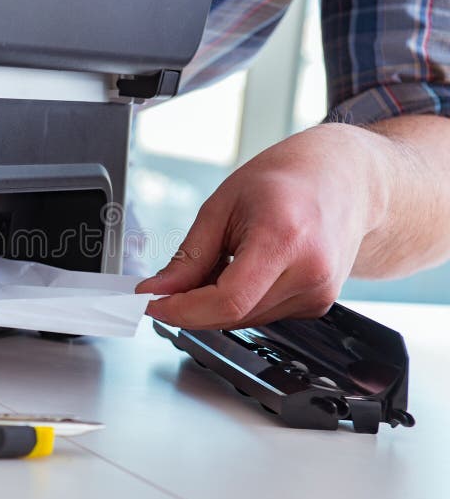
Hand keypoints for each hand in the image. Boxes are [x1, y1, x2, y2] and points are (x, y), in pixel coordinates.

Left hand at [136, 123, 389, 328]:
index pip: (228, 300)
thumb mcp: (223, 205)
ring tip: (216, 262)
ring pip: (245, 320)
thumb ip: (189, 256)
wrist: (345, 179)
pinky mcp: (319, 304)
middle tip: (167, 287)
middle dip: (191, 307)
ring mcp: (319, 293)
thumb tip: (158, 290)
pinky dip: (239, 301)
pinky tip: (241, 270)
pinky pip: (263, 314)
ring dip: (215, 304)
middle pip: (233, 315)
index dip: (183, 310)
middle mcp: (310, 272)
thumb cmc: (286, 180)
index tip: (153, 303)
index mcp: (284, 238)